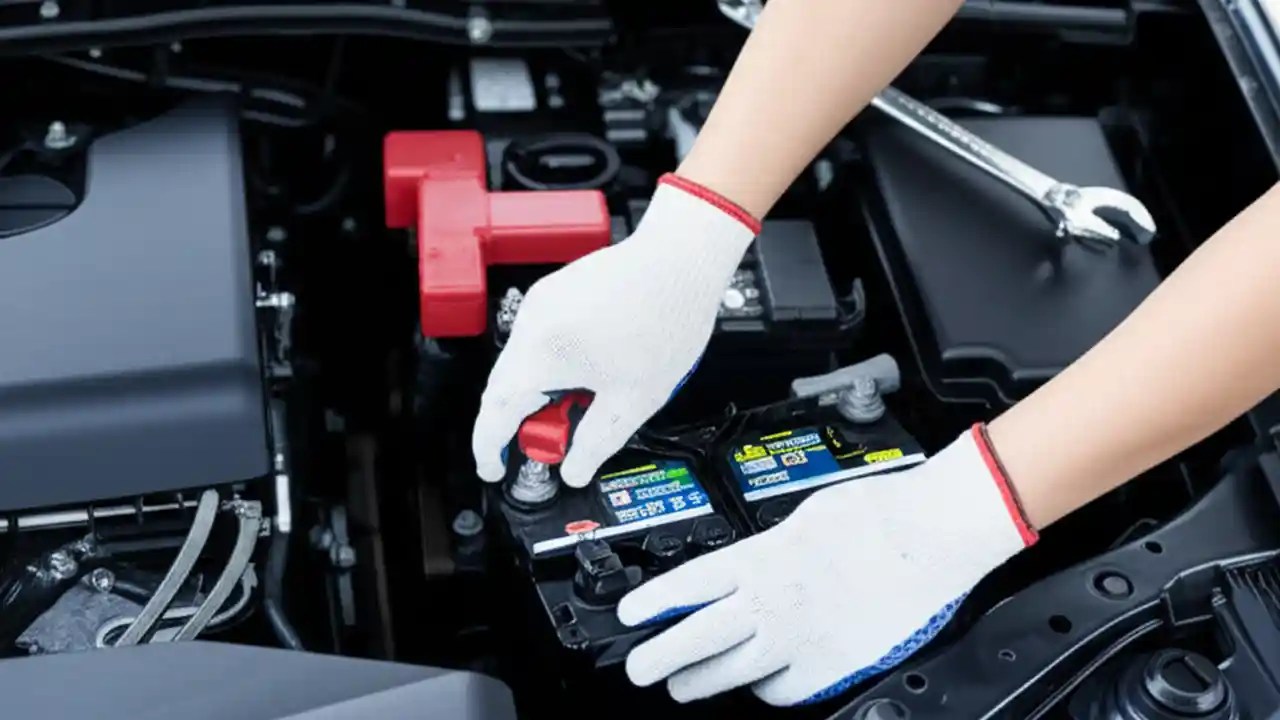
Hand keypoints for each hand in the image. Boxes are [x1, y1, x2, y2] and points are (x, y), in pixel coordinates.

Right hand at [471, 174, 758, 487]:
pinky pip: (540, 338)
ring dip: (545, 389)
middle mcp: (532, 322)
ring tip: (593, 395)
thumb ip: (597, 442)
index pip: (495, 413)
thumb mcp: (634, 399)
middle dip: (528, 420)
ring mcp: (541, 302)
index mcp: (542, 353)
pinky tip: (596, 365)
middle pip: (506, 386)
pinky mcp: (555, 290)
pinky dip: (554, 363)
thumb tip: (574, 469)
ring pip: (524, 361)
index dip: (489, 448)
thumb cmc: (664, 316)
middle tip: (563, 438)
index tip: (494, 468)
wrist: (681, 259)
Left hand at [616, 426, 1038, 705]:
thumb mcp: (804, 517)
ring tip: (681, 685)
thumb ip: (769, 547)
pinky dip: (767, 690)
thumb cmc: (877, 513)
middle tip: (640, 666)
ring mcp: (800, 640)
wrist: (931, 534)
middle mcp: (771, 602)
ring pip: (732, 672)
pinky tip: (761, 684)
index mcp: (759, 557)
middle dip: (659, 657)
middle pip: (696, 639)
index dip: (651, 603)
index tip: (630, 614)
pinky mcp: (831, 666)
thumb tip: (750, 562)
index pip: (687, 586)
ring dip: (700, 680)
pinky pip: (783, 690)